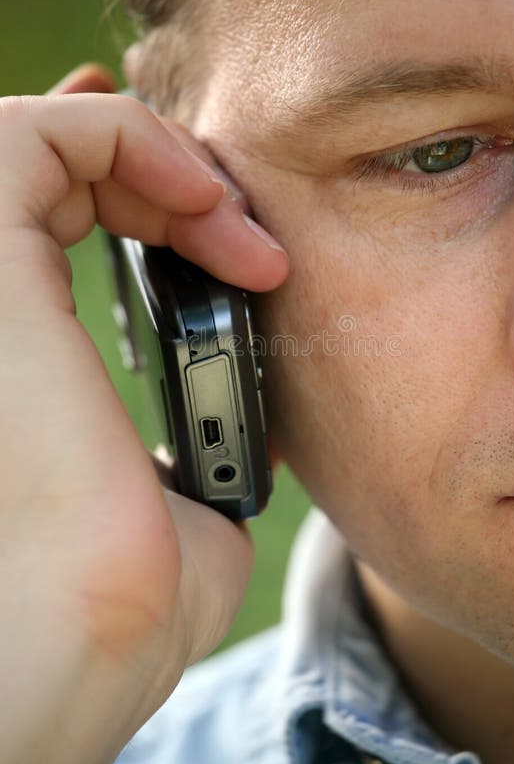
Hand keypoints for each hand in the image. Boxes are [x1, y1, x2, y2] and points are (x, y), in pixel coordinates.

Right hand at [0, 64, 287, 763]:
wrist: (90, 629)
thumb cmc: (120, 595)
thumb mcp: (181, 500)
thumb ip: (197, 448)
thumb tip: (238, 425)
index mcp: (17, 358)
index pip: (50, 218)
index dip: (131, 189)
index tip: (228, 228)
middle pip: (50, 171)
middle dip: (159, 173)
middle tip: (242, 230)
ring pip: (36, 140)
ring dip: (152, 155)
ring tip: (231, 218)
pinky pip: (38, 133)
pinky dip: (128, 136)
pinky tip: (207, 201)